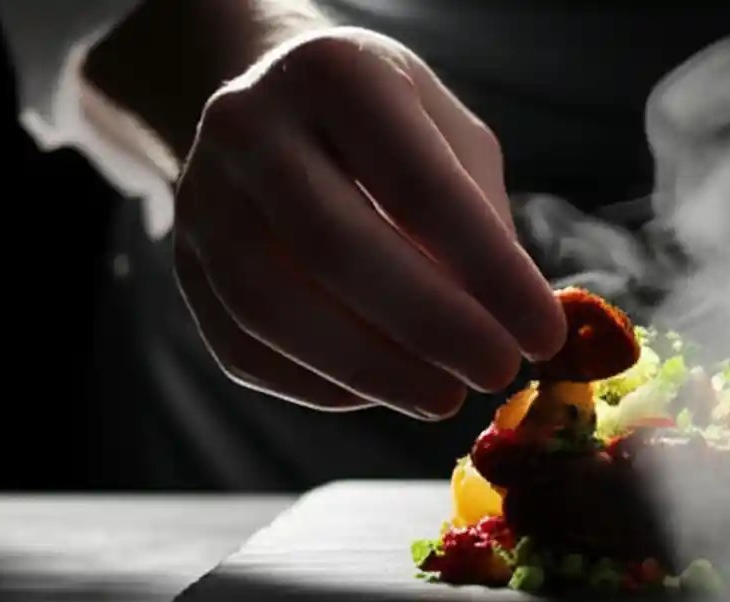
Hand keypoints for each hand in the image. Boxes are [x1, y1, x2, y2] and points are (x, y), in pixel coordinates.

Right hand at [172, 28, 564, 418]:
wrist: (271, 109)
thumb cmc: (387, 132)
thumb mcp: (449, 140)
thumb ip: (480, 221)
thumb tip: (514, 325)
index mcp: (334, 75)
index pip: (418, 186)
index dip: (489, 271)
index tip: (545, 333)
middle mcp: (250, 127)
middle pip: (334, 246)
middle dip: (430, 326)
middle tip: (497, 373)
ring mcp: (202, 199)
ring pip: (273, 307)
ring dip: (371, 371)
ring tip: (444, 398)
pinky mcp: (183, 268)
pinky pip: (243, 349)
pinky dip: (320, 387)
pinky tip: (381, 393)